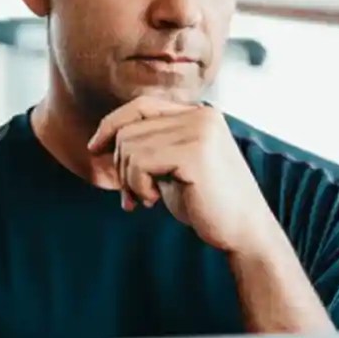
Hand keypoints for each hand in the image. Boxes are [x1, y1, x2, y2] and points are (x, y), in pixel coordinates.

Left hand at [87, 97, 277, 253]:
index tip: (94, 149)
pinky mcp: (195, 152)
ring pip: (129, 145)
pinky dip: (137, 186)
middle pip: (129, 128)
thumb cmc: (208, 204)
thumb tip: (105, 138)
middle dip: (121, 165)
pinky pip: (139, 162)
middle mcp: (201, 115)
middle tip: (132, 197)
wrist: (244, 231)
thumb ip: (152, 146)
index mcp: (200, 114)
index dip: (112, 124)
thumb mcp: (175, 167)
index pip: (141, 105)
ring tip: (147, 199)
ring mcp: (199, 130)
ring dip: (129, 180)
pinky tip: (154, 202)